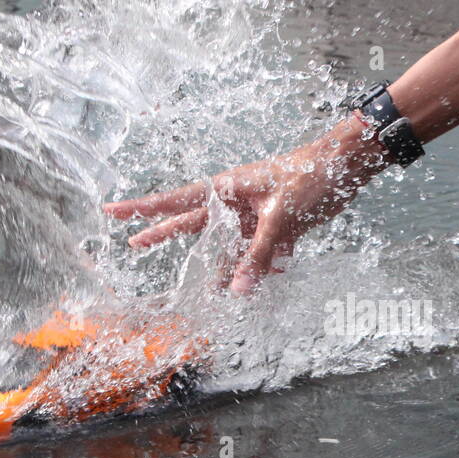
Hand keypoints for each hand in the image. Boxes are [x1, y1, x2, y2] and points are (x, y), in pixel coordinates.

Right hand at [105, 115, 389, 294]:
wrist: (346, 168)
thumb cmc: (310, 177)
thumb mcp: (280, 216)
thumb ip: (258, 254)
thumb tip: (236, 290)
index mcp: (227, 188)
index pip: (175, 200)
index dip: (143, 208)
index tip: (112, 210)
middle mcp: (235, 202)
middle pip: (191, 222)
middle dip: (162, 234)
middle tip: (132, 245)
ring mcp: (254, 216)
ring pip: (227, 246)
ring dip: (217, 268)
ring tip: (202, 288)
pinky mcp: (276, 229)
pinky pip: (258, 255)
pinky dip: (257, 270)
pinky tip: (254, 288)